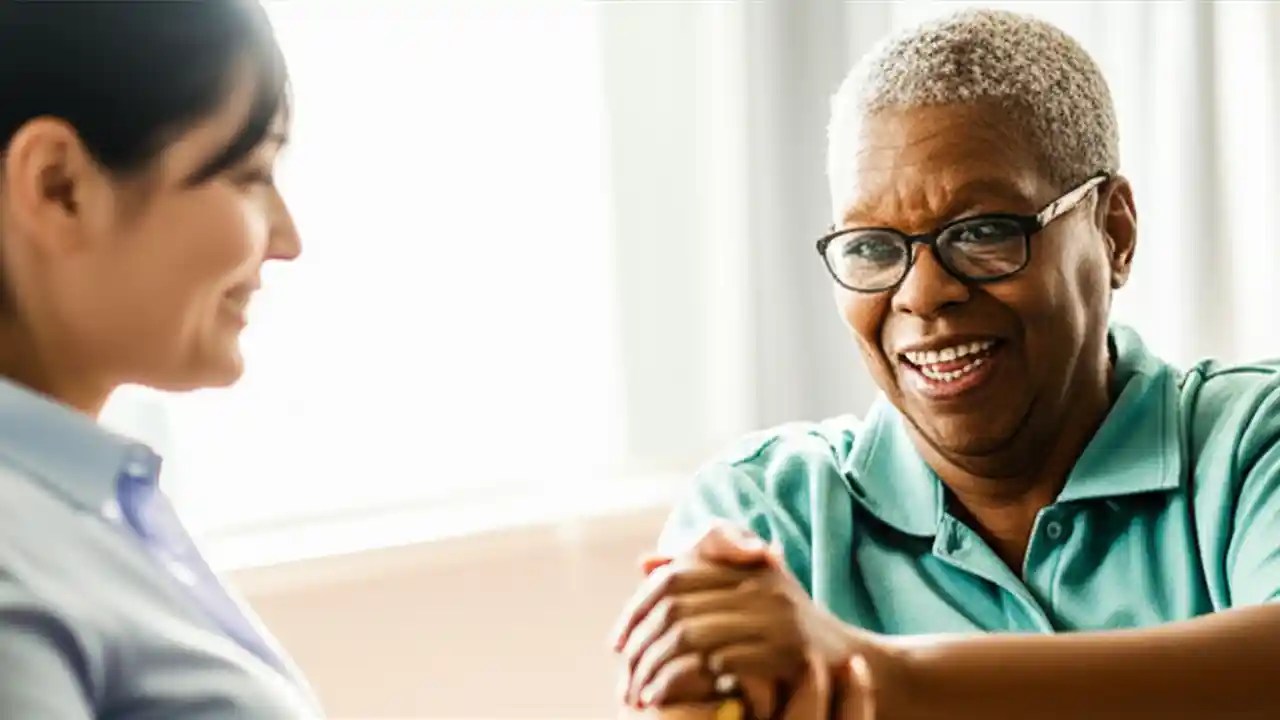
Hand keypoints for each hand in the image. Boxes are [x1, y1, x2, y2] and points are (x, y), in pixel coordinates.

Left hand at [611, 525, 863, 709]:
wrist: (856, 669)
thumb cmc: (795, 636)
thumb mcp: (753, 594)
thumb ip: (704, 574)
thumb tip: (646, 563)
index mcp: (746, 566)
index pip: (673, 579)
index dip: (636, 610)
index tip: (615, 643)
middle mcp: (760, 582)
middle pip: (676, 606)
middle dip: (643, 646)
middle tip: (624, 680)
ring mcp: (777, 615)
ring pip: (692, 636)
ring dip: (659, 669)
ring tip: (641, 695)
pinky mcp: (789, 650)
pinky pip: (724, 662)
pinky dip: (691, 682)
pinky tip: (673, 699)